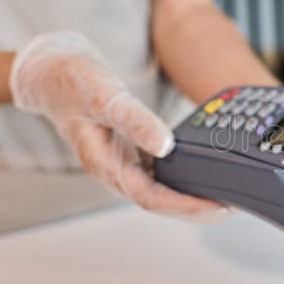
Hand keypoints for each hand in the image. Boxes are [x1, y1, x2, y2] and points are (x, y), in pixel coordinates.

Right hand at [9, 31, 230, 221]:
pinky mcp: (130, 153)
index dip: (184, 206)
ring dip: (190, 197)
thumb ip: (134, 121)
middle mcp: (115, 170)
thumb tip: (164, 145)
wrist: (52, 74)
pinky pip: (160, 173)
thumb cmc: (73, 84)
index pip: (150, 197)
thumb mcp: (103, 97)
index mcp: (105, 164)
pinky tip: (203, 176)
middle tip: (231, 208)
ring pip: (160, 190)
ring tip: (224, 197)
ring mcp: (123, 163)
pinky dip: (182, 178)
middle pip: (159, 201)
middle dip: (195, 209)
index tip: (215, 207)